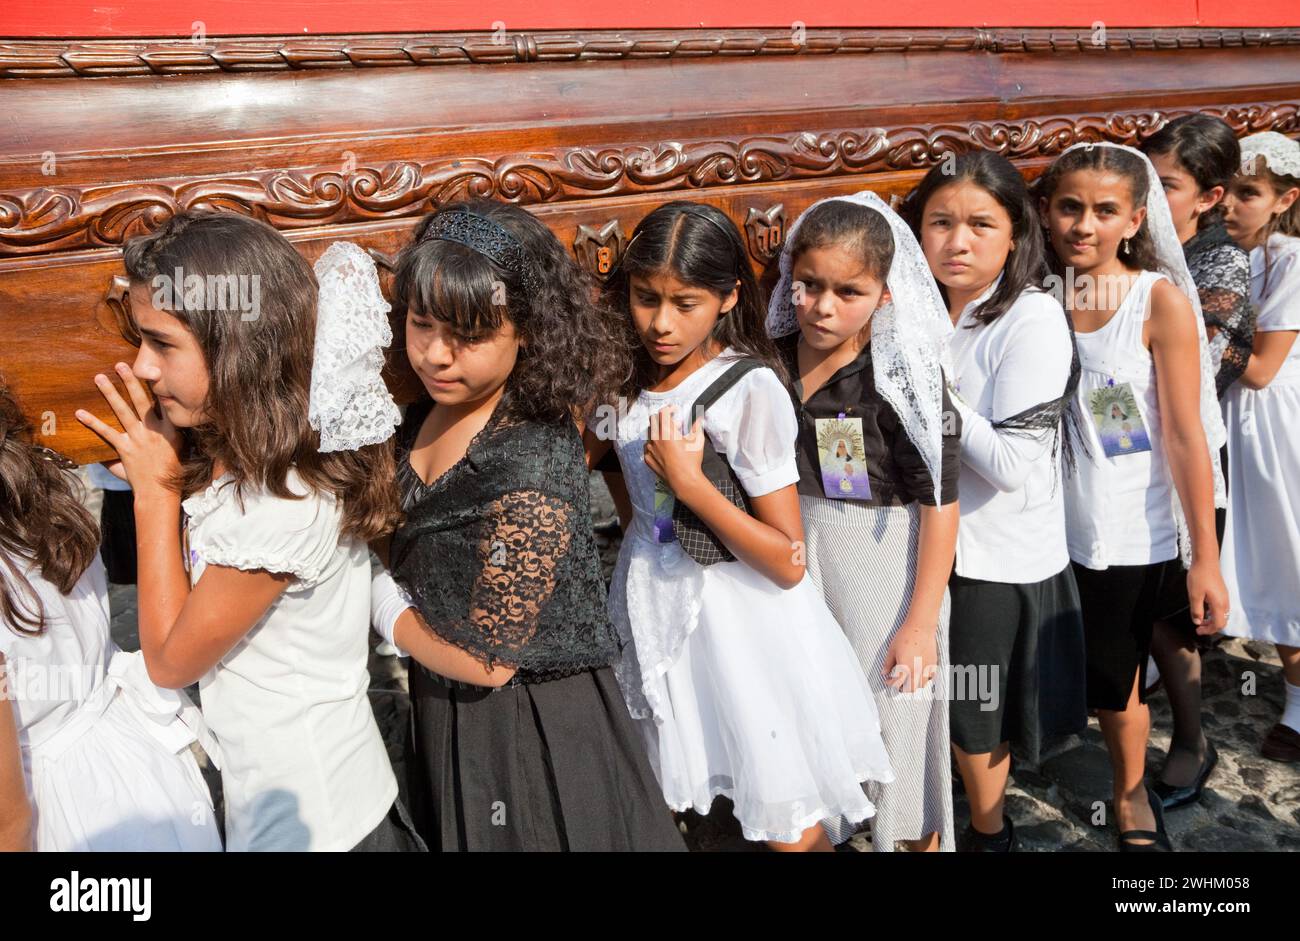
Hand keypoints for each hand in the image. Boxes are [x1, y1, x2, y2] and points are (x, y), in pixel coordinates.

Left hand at [76, 363, 182, 497]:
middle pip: (142, 400)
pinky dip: (93, 423)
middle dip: (131, 381)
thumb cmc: (171, 473)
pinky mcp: (126, 450)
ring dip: (111, 393)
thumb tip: (163, 419)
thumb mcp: (178, 450)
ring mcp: (140, 439)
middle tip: (120, 365)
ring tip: (99, 378)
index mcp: (171, 429)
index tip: (152, 369)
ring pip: (123, 411)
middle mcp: (155, 430)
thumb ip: (168, 434)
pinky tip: (81, 412)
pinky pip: (106, 433)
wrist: (162, 492)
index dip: (158, 385)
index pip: (164, 402)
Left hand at [642, 406, 705, 496]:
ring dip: (658, 433)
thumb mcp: (697, 441)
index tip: (674, 411)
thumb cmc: (691, 460)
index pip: (662, 413)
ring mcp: (650, 449)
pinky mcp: (648, 459)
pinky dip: (655, 446)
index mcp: (667, 431)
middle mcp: (655, 438)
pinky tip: (664, 451)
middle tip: (675, 426)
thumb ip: (696, 426)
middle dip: (663, 420)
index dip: (669, 409)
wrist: (684, 480)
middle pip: (654, 421)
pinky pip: (648, 448)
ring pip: (650, 435)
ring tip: (670, 440)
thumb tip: (698, 418)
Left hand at [882, 620, 938, 694]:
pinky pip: (931, 677)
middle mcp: (916, 671)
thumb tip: (884, 672)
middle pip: (910, 689)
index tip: (888, 681)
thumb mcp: (892, 650)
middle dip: (903, 689)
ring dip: (915, 685)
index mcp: (904, 668)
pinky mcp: (933, 664)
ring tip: (909, 680)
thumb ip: (888, 663)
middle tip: (898, 685)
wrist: (920, 628)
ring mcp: (926, 668)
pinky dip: (925, 678)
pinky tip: (920, 673)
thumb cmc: (905, 637)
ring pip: (922, 685)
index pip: (896, 683)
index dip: (890, 684)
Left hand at [1187, 558, 1229, 634]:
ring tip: (1200, 619)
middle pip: (1222, 621)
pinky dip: (1213, 613)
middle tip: (1199, 628)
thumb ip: (1196, 610)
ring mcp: (1224, 597)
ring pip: (1222, 614)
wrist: (1206, 561)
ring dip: (1212, 620)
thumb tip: (1198, 622)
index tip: (1198, 631)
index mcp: (1219, 604)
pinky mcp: (1222, 592)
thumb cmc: (1199, 577)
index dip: (1209, 630)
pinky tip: (1204, 609)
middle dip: (1211, 627)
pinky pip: (1220, 607)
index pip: (1218, 624)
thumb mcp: (1194, 595)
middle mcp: (1225, 602)